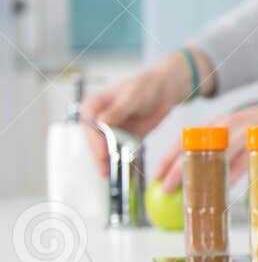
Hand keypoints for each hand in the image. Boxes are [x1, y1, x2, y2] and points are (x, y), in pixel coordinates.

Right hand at [79, 51, 198, 176]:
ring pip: (106, 149)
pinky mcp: (123, 138)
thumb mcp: (133, 96)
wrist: (165, 90)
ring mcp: (111, 130)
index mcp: (94, 105)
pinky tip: (125, 170)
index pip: (88, 125)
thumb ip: (118, 110)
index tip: (103, 151)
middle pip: (95, 141)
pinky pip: (120, 152)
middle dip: (100, 156)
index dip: (94, 140)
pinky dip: (122, 161)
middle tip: (107, 169)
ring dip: (110, 162)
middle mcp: (99, 119)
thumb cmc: (146, 86)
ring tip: (113, 174)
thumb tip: (102, 120)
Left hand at [151, 85, 257, 190]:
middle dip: (175, 169)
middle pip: (194, 148)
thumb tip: (210, 171)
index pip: (186, 139)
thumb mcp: (245, 132)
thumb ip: (228, 147)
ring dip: (197, 177)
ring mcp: (243, 132)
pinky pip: (241, 164)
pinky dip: (229, 179)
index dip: (168, 157)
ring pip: (213, 158)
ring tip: (184, 193)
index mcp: (220, 122)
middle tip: (163, 188)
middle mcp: (227, 125)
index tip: (156, 175)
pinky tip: (221, 192)